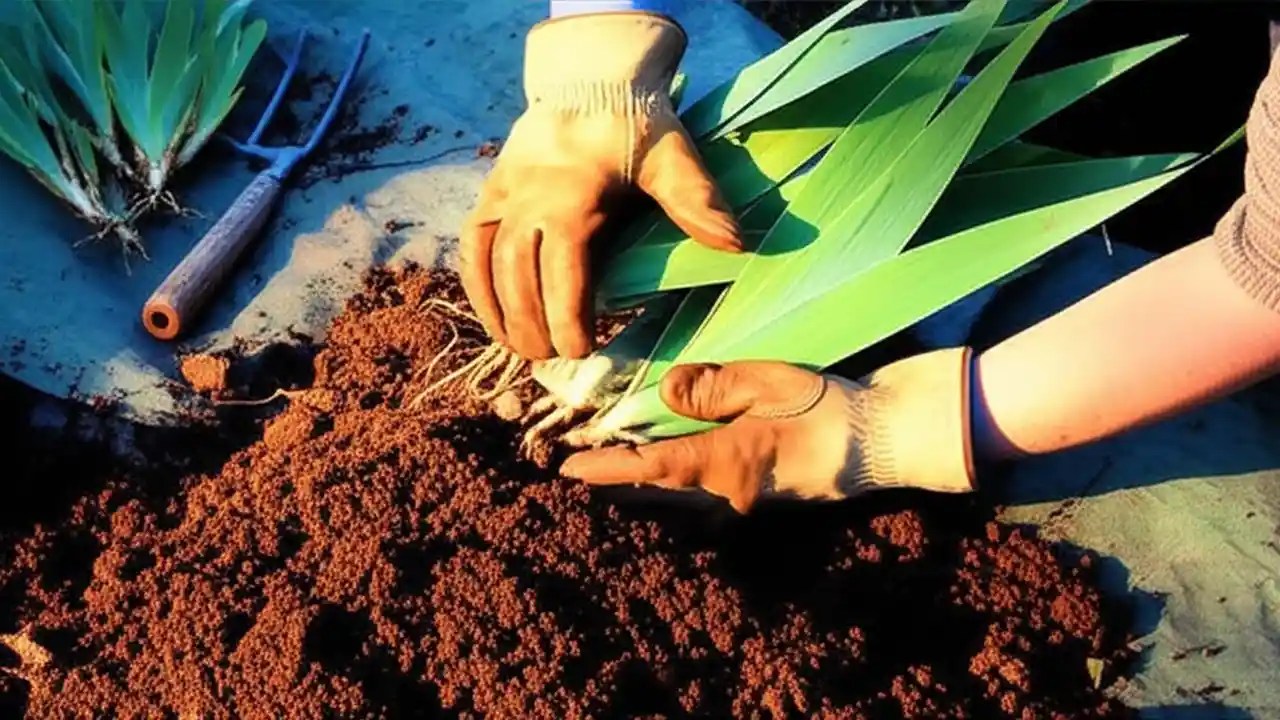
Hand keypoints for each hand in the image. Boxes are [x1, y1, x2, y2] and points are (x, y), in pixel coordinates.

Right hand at [459, 12, 741, 359]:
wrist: (591, 79)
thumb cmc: (636, 125)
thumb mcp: (672, 156)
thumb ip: (697, 200)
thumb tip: (735, 243)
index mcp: (571, 194)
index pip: (561, 267)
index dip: (567, 314)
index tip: (580, 348)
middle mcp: (528, 197)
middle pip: (519, 274)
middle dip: (534, 323)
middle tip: (554, 359)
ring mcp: (503, 196)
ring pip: (489, 264)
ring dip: (501, 313)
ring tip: (523, 350)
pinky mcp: (489, 195)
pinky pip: (472, 247)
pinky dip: (477, 286)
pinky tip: (493, 318)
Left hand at [561, 350, 977, 512]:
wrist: (882, 442)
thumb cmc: (827, 407)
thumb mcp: (769, 381)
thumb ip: (714, 387)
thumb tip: (667, 393)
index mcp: (726, 462)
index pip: (652, 467)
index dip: (606, 468)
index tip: (566, 471)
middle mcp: (728, 494)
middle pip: (656, 487)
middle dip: (617, 475)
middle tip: (576, 460)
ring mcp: (744, 503)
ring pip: (677, 495)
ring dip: (643, 480)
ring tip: (610, 459)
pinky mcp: (758, 500)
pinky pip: (700, 495)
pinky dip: (673, 480)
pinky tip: (663, 463)